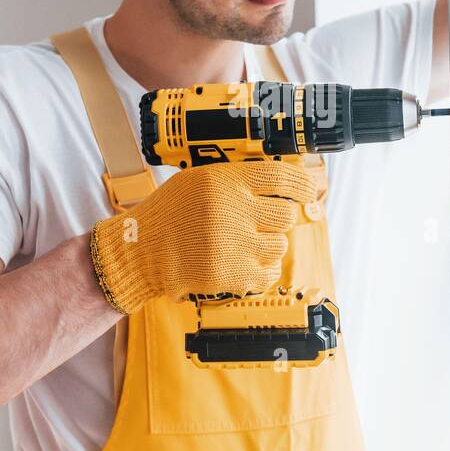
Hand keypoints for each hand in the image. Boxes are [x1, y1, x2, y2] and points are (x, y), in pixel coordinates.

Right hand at [88, 162, 317, 314]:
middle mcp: (232, 210)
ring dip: (268, 246)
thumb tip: (282, 182)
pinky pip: (270, 273)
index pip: (280, 176)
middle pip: (285, 215)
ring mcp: (233, 244)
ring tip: (243, 244)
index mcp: (224, 181)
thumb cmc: (171, 214)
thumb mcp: (198, 181)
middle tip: (259, 223)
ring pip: (280, 245)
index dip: (301, 183)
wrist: (140, 252)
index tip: (308, 189)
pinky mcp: (231, 274)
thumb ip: (236, 179)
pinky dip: (262, 271)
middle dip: (277, 220)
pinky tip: (243, 263)